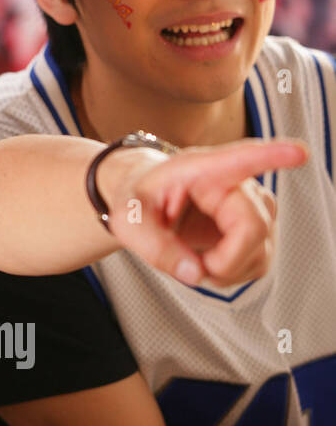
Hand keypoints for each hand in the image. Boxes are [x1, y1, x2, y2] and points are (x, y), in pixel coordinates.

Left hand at [100, 138, 306, 286]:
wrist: (147, 203)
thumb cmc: (138, 201)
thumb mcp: (127, 221)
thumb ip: (154, 247)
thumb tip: (195, 274)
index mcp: (200, 169)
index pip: (241, 160)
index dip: (272, 156)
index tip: (298, 151)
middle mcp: (235, 183)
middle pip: (253, 228)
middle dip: (224, 260)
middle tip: (189, 265)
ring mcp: (253, 207)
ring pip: (260, 251)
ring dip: (225, 270)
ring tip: (191, 259)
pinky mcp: (259, 230)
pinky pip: (259, 264)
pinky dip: (231, 274)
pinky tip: (208, 262)